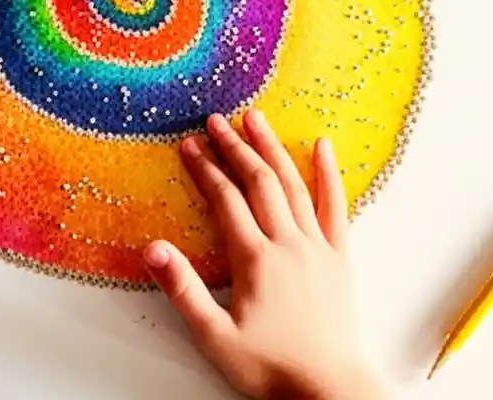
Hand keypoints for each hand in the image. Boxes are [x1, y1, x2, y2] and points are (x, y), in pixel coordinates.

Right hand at [145, 110, 389, 399]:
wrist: (327, 389)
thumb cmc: (270, 369)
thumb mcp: (215, 337)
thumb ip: (184, 290)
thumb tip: (153, 249)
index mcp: (255, 260)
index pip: (225, 200)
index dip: (204, 169)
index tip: (188, 144)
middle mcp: (288, 244)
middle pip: (258, 182)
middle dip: (234, 147)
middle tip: (215, 120)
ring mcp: (318, 247)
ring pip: (293, 185)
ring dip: (272, 149)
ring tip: (256, 119)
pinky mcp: (339, 257)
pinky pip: (335, 206)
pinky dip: (327, 174)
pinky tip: (322, 148)